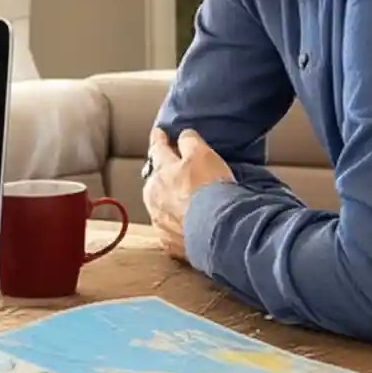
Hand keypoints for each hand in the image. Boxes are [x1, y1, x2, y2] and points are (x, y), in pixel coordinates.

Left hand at [142, 128, 234, 260]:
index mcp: (161, 171)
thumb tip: (183, 136)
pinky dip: (176, 224)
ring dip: (168, 200)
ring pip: (158, 204)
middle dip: (162, 174)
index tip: (159, 132)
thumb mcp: (203, 155)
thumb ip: (190, 142)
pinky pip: (169, 228)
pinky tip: (187, 225)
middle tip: (173, 171)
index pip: (157, 148)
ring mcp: (158, 219)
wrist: (217, 230)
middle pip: (155, 179)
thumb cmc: (210, 189)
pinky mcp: (168, 240)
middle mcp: (153, 194)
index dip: (159, 139)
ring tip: (184, 201)